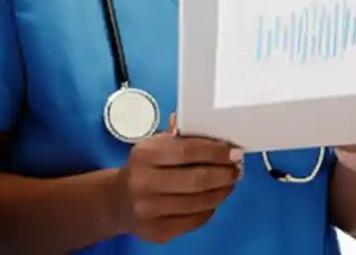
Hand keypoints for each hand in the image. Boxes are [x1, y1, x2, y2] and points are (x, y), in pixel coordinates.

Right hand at [114, 115, 243, 243]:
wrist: (118, 201)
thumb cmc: (144, 168)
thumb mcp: (154, 146)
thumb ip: (180, 136)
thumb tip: (211, 124)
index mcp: (145, 154)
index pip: (188, 150)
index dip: (216, 152)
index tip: (234, 151)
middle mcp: (144, 182)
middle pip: (197, 179)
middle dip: (224, 173)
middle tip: (237, 169)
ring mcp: (149, 210)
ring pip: (199, 202)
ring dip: (221, 192)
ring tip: (230, 183)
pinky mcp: (157, 231)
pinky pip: (194, 220)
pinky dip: (210, 209)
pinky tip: (214, 199)